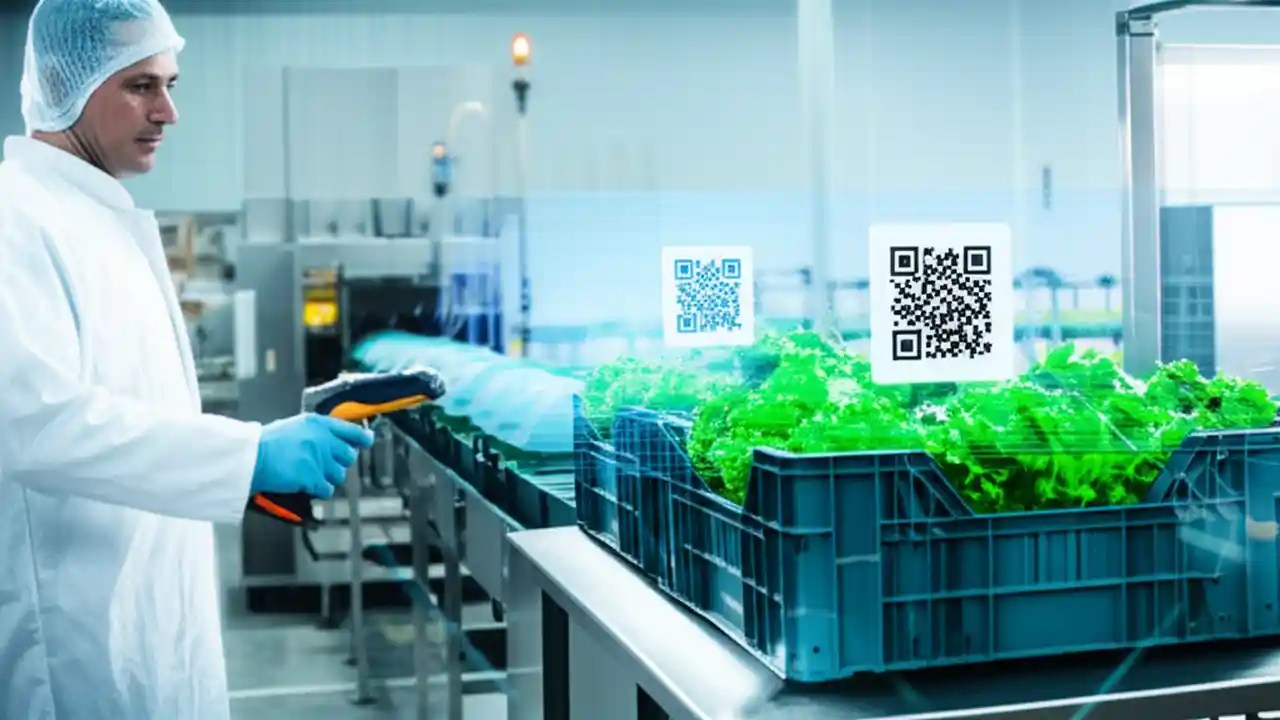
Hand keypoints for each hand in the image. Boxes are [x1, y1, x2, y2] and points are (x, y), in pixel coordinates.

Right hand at [251, 414, 374, 498]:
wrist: (250, 457)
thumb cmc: (266, 443)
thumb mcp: (294, 427)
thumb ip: (316, 432)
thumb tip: (333, 441)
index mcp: (318, 423)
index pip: (351, 430)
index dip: (362, 437)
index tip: (367, 441)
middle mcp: (323, 439)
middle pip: (348, 456)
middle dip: (338, 462)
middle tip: (324, 464)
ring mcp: (319, 458)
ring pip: (339, 474)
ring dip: (327, 477)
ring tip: (310, 474)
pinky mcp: (313, 476)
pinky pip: (327, 489)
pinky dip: (319, 490)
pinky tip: (307, 485)